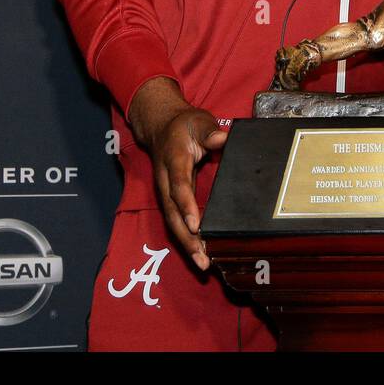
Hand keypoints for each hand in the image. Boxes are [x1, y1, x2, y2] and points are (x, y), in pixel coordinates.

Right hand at [128, 78, 227, 270]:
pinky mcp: (170, 199)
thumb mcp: (199, 121)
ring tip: (203, 263)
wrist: (161, 126)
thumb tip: (222, 139)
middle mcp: (166, 180)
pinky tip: (201, 253)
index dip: (186, 205)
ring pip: (173, 222)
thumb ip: (209, 131)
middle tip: (202, 257)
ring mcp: (166, 191)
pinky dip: (186, 239)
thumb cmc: (185, 125)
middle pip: (173, 212)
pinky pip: (177, 221)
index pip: (179, 185)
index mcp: (173, 159)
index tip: (195, 224)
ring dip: (186, 244)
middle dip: (186, 237)